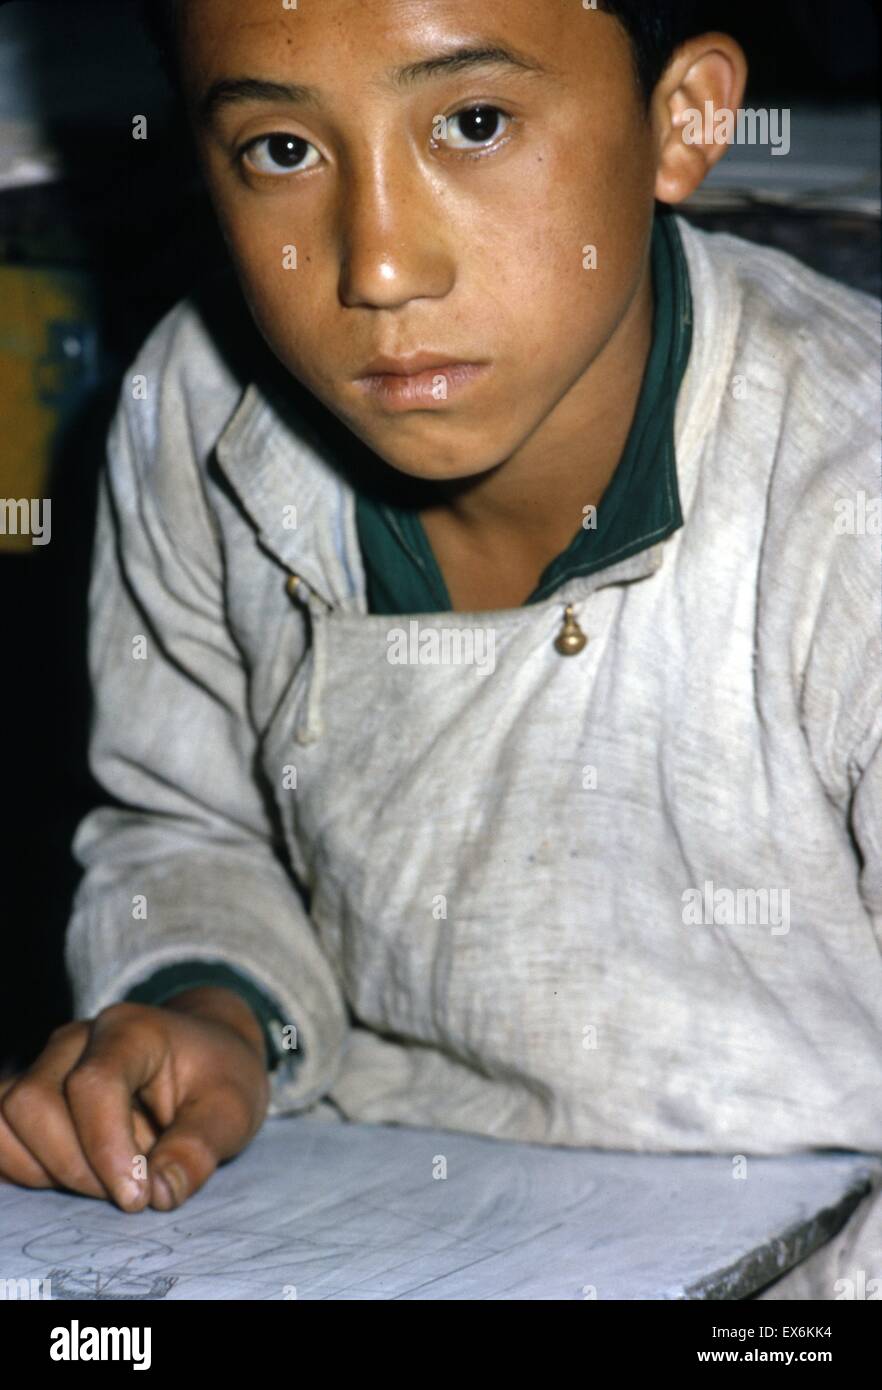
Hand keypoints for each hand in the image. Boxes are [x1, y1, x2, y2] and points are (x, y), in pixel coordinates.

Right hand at [0, 991, 270, 1211]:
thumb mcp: (233, 1111)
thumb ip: (198, 1149)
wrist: (204, 1057)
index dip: (106, 1149)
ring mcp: (46, 1065)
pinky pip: (0, 1136)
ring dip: (48, 1169)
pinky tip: (78, 1174)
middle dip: (77, 1167)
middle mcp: (76, 1040)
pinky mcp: (31, 1096)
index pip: (93, 1085)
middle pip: (34, 1104)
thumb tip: (160, 1194)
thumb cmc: (217, 1079)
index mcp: (131, 1031)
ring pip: (6, 1121)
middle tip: (131, 1189)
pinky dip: (28, 1168)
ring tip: (105, 1176)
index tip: (139, 1197)